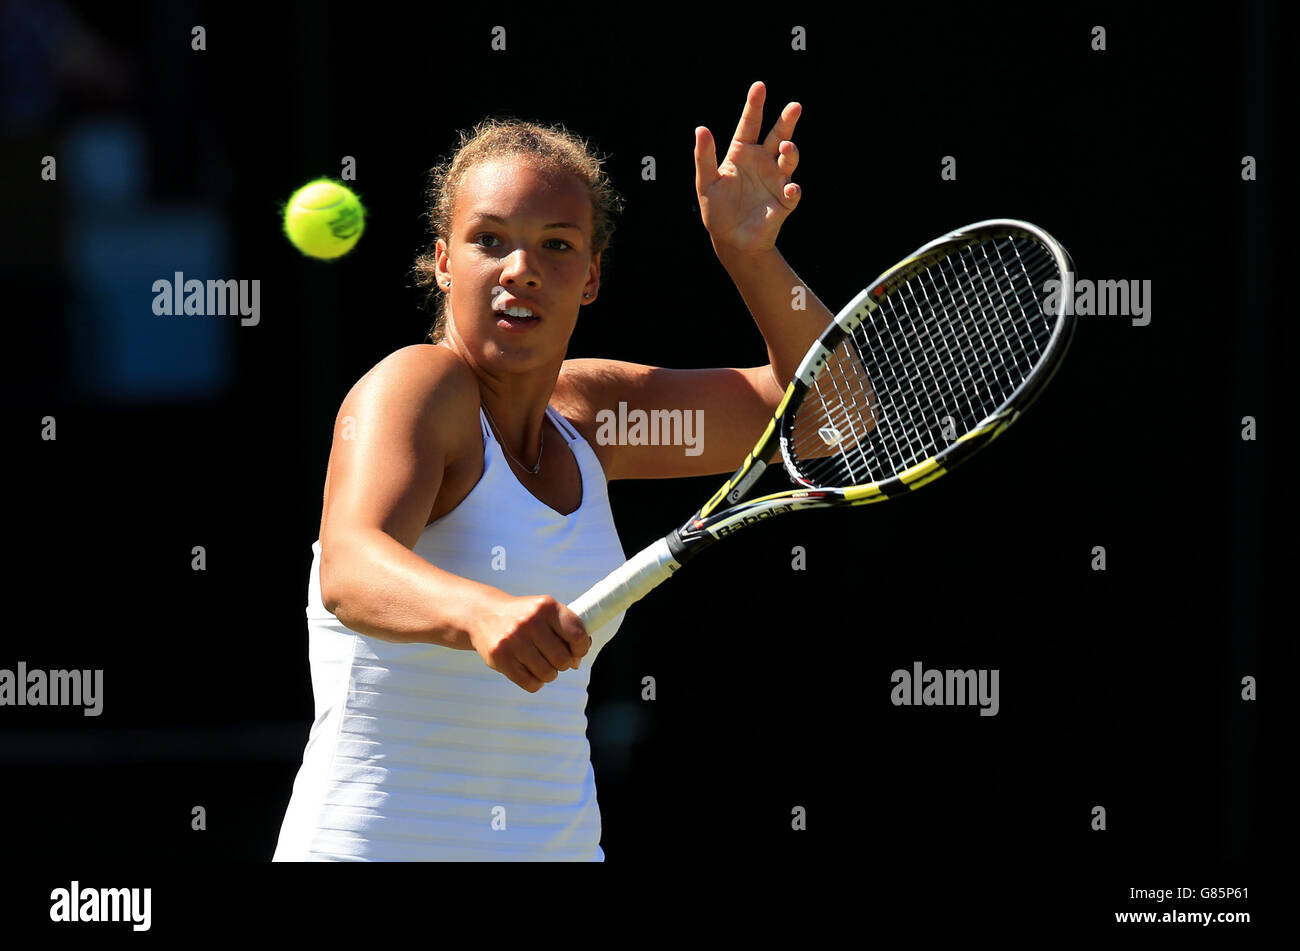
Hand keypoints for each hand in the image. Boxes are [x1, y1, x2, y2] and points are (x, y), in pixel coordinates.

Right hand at [467, 592, 591, 692]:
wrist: (484, 615)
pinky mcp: (500, 658)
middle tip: (555, 658)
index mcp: (546, 606)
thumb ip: (567, 630)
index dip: (581, 649)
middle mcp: (530, 621)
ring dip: (549, 674)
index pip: (577, 636)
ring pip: (548, 674)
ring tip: (542, 664)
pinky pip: (530, 684)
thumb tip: (577, 660)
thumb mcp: (546, 611)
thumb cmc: (524, 616)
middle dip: (563, 664)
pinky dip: (535, 683)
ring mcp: (513, 640)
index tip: (576, 651)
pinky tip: (530, 672)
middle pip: (563, 660)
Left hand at [694, 80, 801, 255]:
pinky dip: (793, 190)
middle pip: (776, 135)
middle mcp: (762, 162)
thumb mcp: (706, 182)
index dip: (754, 105)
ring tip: (786, 147)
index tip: (759, 86)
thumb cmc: (717, 209)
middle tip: (794, 106)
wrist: (731, 240)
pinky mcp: (784, 200)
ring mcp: (775, 180)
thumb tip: (701, 129)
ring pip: (788, 159)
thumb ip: (704, 157)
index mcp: (742, 153)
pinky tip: (790, 189)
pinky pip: (792, 192)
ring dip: (790, 152)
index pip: (750, 124)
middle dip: (786, 121)